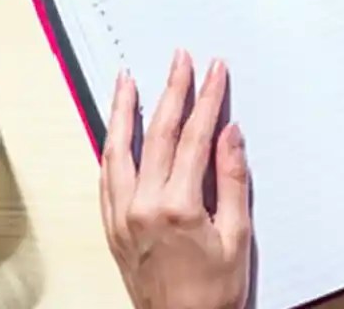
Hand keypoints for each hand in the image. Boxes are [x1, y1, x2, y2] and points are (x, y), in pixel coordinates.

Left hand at [101, 51, 251, 308]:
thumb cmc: (214, 292)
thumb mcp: (237, 236)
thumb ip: (232, 180)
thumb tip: (229, 135)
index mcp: (176, 207)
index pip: (193, 137)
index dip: (207, 99)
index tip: (215, 71)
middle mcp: (141, 207)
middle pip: (156, 134)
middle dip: (171, 90)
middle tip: (179, 58)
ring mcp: (121, 217)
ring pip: (119, 150)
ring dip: (124, 111)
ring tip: (127, 79)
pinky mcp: (112, 228)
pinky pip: (107, 177)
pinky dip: (112, 147)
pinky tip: (116, 131)